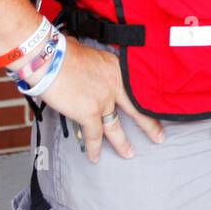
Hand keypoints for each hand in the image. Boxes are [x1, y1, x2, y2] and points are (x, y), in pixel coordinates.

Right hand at [37, 37, 164, 163]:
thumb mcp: (94, 55)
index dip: (147, 101)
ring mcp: (105, 100)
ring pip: (116, 127)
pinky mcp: (89, 112)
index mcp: (118, 68)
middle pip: (137, 109)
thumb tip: (94, 74)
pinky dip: (94, 148)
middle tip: (160, 137)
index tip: (157, 108)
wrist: (51, 58)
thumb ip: (100, 68)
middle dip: (149, 125)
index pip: (137, 88)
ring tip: (130, 154)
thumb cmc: (64, 51)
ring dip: (122, 143)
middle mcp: (116, 84)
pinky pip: (94, 135)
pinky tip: (95, 158)